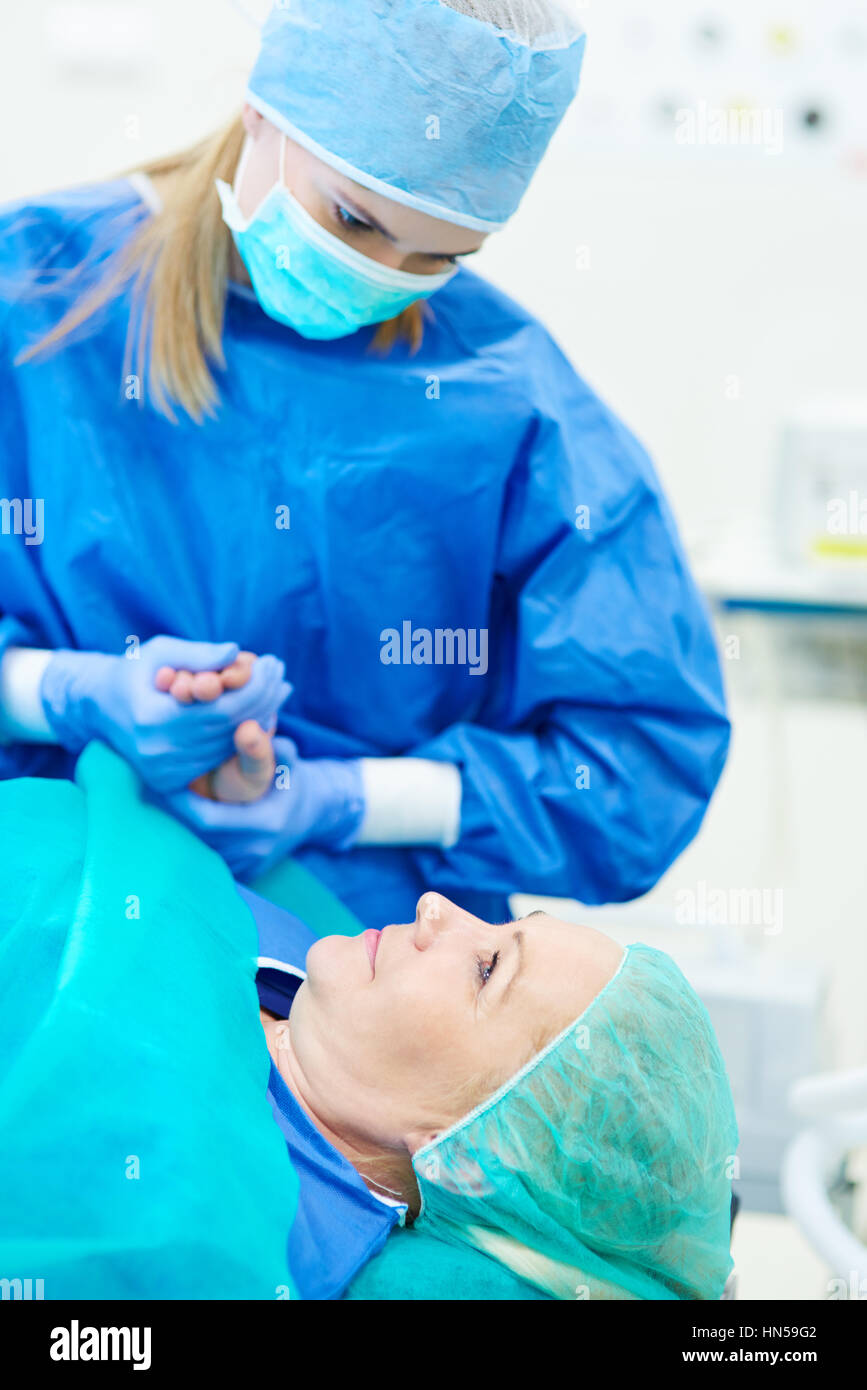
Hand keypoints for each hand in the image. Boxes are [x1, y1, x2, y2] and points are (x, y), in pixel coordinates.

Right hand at [41, 636, 290, 792]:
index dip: (254, 687)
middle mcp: (158, 752)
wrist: (99, 707)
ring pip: (226, 745)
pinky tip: (258, 711)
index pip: (221, 708)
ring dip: (258, 716)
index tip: (273, 662)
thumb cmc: (133, 671)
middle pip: (228, 729)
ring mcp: (164, 772)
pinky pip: (215, 757)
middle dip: (262, 699)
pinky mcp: (169, 781)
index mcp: (153, 719)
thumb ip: (198, 653)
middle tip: (282, 673)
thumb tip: (236, 652)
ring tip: (278, 688)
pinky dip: (238, 734)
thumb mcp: (160, 651)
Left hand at [160, 736, 365, 879]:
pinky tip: (190, 820)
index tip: (167, 784)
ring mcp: (249, 867)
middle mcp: (255, 851)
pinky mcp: (246, 874)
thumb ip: (275, 750)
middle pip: (199, 836)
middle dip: (178, 814)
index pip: (208, 820)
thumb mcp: (290, 765)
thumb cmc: (295, 785)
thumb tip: (250, 728)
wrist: (314, 818)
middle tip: (160, 790)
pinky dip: (199, 839)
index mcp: (265, 825)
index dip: (182, 804)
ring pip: (202, 848)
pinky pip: (213, 858)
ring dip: (185, 828)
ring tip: (168, 802)